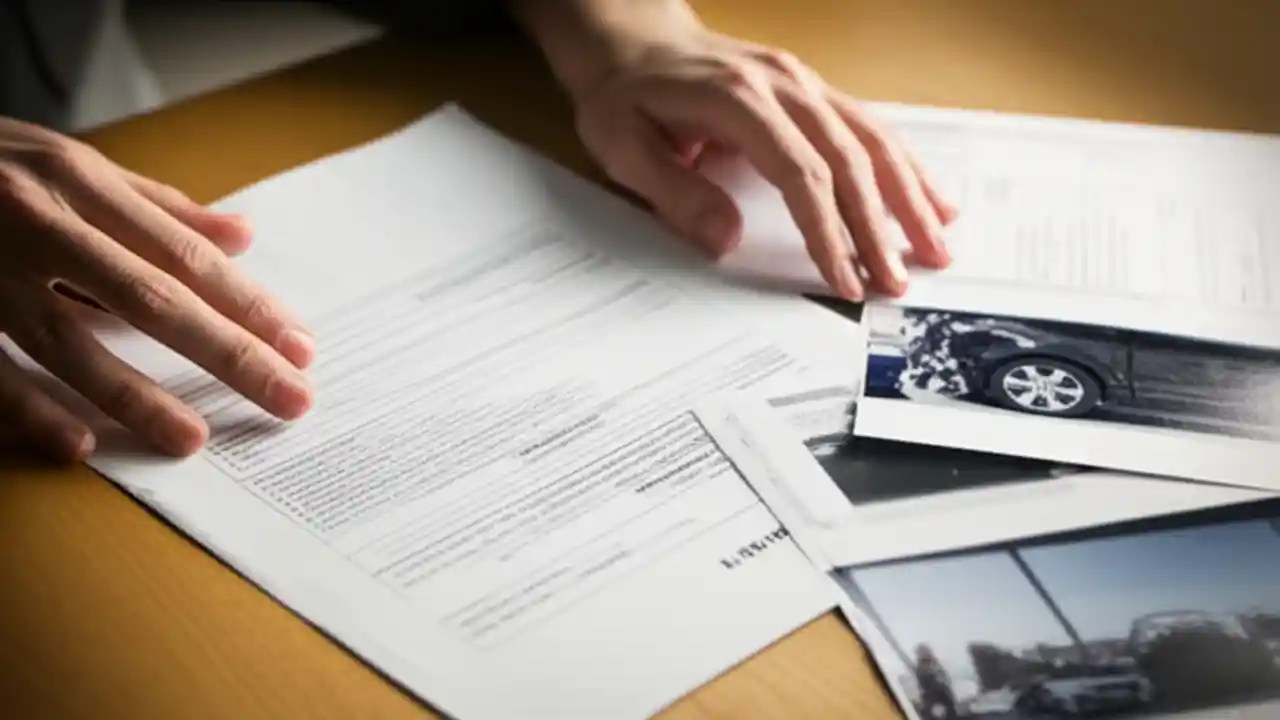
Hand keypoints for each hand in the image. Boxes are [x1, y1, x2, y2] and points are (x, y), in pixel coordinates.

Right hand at [0, 118, 313, 461]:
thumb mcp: (70, 162)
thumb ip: (156, 205)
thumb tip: (240, 235)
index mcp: (78, 183)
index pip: (185, 256)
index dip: (248, 305)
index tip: (301, 348)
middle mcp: (38, 223)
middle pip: (150, 298)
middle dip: (227, 353)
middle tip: (289, 398)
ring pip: (67, 339)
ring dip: (133, 394)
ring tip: (191, 439)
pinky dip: (26, 408)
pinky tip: (74, 445)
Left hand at [512, 0, 957, 300]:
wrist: (632, 42)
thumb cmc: (624, 96)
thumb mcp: (623, 147)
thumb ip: (674, 193)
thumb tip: (726, 241)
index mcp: (740, 100)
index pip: (801, 172)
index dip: (828, 231)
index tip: (845, 279)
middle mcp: (785, 85)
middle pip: (850, 158)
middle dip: (881, 226)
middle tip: (900, 281)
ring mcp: (804, 84)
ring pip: (873, 139)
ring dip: (909, 196)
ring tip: (938, 245)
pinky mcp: (812, 92)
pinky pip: (869, 127)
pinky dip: (904, 166)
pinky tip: (932, 197)